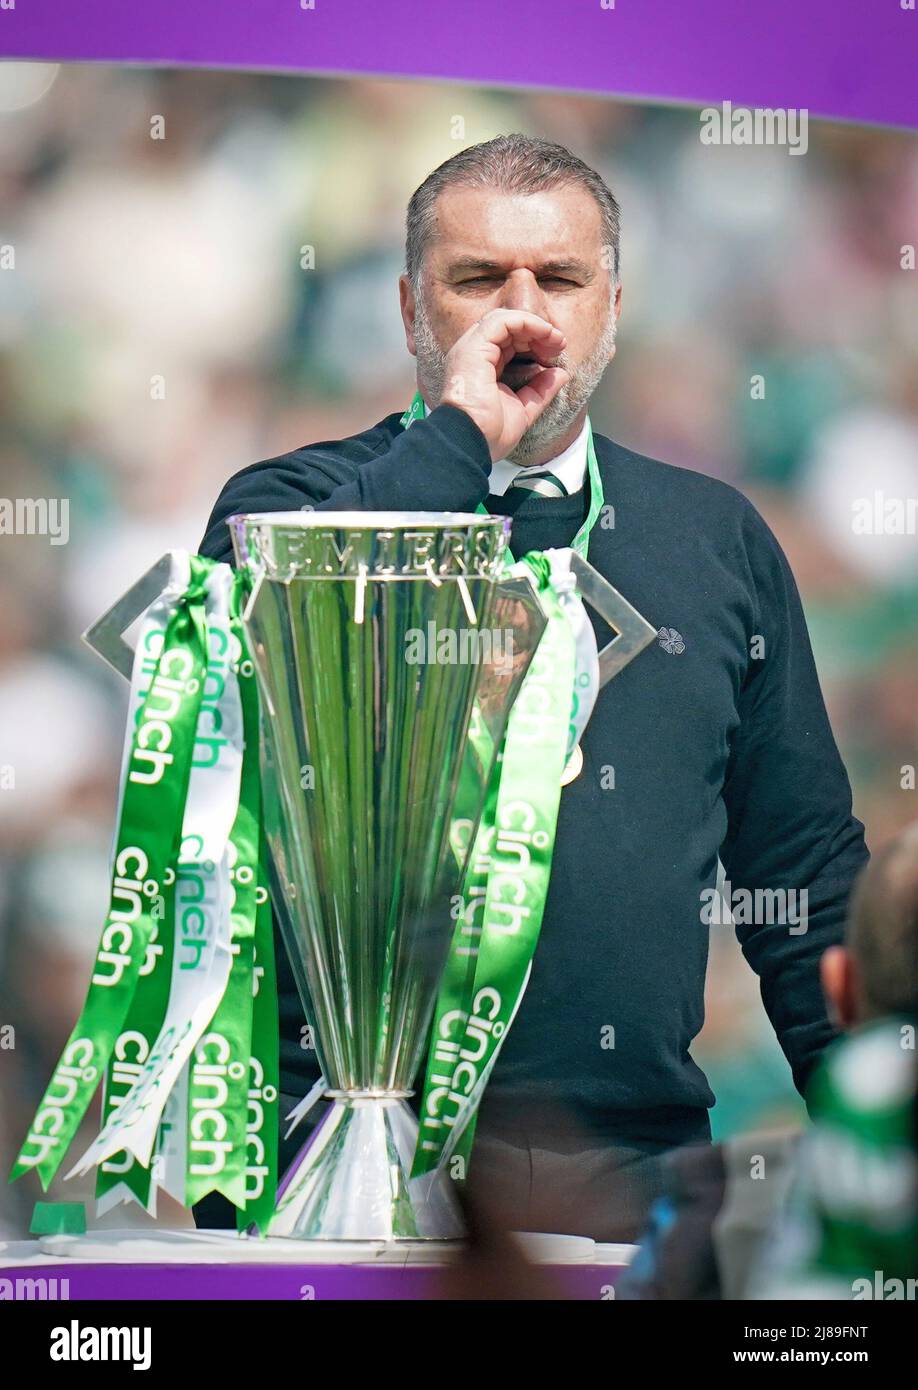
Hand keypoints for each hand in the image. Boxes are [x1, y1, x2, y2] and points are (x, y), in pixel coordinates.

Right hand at [439, 310, 569, 459]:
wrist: (472, 443)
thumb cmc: (488, 434)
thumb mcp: (523, 410)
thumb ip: (540, 390)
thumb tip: (560, 374)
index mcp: (479, 367)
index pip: (507, 342)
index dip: (533, 342)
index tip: (555, 355)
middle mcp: (472, 354)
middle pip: (507, 328)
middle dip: (537, 333)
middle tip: (560, 345)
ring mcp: (470, 348)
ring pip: (505, 319)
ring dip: (535, 325)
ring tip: (555, 339)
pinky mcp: (474, 346)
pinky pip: (503, 320)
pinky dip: (527, 322)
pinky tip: (544, 333)